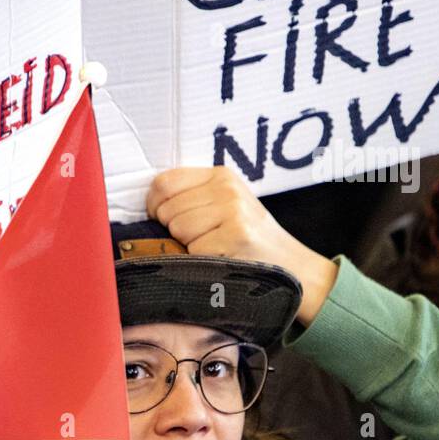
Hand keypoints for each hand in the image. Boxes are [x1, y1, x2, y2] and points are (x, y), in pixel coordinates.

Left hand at [146, 167, 337, 325]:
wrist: (289, 263)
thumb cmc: (247, 236)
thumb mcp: (224, 203)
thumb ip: (191, 196)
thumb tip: (149, 205)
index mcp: (220, 175)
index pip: (163, 183)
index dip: (153, 205)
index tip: (160, 219)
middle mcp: (227, 189)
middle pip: (167, 209)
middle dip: (172, 230)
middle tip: (198, 238)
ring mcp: (233, 211)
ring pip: (177, 229)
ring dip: (187, 245)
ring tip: (212, 246)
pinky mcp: (236, 236)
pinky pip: (193, 249)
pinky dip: (200, 260)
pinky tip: (220, 257)